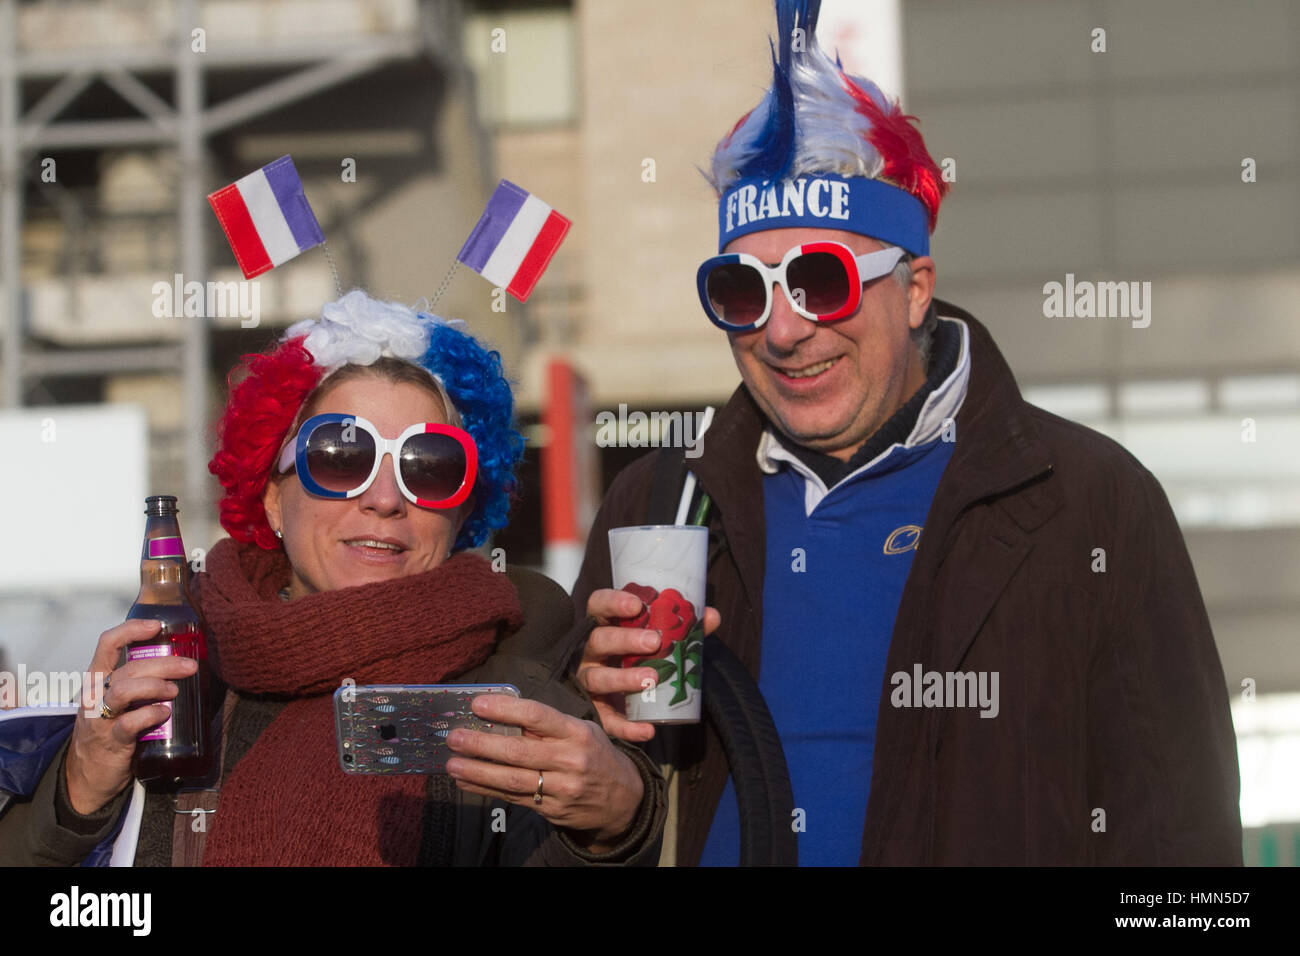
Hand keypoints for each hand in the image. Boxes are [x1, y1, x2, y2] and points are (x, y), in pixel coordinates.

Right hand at [64, 620, 197, 814]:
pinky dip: (150, 714)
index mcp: (98, 679)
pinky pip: (129, 723)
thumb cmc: (109, 729)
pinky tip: (164, 713)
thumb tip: (182, 665)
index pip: (108, 643)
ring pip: (125, 690)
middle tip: (190, 666)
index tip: (157, 625)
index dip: (131, 629)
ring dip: (155, 686)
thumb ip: (139, 682)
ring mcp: (100, 718)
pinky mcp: (110, 742)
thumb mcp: (116, 701)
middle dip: (164, 663)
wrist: (86, 775)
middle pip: (129, 668)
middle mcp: (96, 694)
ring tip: (175, 690)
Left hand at [445, 694, 644, 851]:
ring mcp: (561, 788)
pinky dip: (486, 789)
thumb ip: (548, 725)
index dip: (505, 710)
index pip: (537, 716)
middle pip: (518, 752)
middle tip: (454, 737)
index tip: (477, 704)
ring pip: (512, 780)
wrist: (623, 799)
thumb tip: (501, 714)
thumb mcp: (581, 730)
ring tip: (452, 763)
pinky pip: (513, 798)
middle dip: (481, 744)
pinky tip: (466, 781)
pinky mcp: (551, 810)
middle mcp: (570, 760)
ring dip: (477, 771)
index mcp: (576, 732)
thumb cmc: (595, 754)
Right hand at [577, 588, 719, 742]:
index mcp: (604, 628)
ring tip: (652, 678)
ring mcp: (588, 682)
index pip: (598, 606)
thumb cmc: (641, 660)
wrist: (627, 702)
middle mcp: (590, 654)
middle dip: (625, 639)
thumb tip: (712, 616)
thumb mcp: (660, 642)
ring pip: (596, 678)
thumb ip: (683, 629)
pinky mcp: (595, 711)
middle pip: (598, 640)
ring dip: (623, 678)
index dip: (612, 602)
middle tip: (654, 642)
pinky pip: (606, 720)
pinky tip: (648, 729)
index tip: (637, 605)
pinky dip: (626, 726)